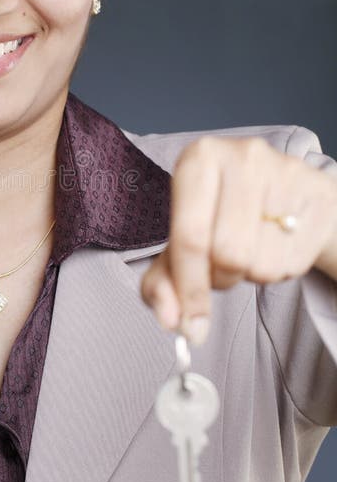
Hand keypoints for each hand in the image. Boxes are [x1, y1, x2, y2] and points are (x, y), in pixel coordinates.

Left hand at [140, 135, 336, 343]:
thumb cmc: (228, 215)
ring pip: (258, 263)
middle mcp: (242, 158)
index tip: (187, 324)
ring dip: (249, 274)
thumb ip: (164, 280)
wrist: (295, 195)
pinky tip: (276, 244)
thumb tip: (169, 320)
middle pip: (225, 254)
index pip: (189, 236)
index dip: (187, 287)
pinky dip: (277, 270)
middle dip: (219, 278)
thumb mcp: (186, 237)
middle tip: (220, 269)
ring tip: (250, 248)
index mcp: (199, 158)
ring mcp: (284, 174)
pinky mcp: (316, 198)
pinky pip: (288, 264)